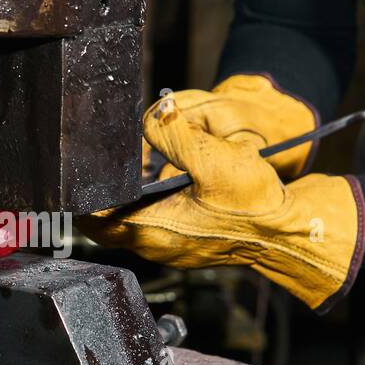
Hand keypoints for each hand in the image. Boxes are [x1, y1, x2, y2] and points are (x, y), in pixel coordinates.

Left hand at [81, 93, 364, 310]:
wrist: (290, 231)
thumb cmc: (256, 205)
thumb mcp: (217, 161)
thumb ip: (177, 137)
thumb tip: (149, 119)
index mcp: (150, 230)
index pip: (90, 219)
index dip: (79, 194)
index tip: (75, 169)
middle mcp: (153, 244)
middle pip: (104, 217)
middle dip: (104, 188)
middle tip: (108, 158)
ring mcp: (168, 245)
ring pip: (127, 216)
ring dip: (127, 190)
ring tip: (139, 159)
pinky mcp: (183, 240)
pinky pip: (150, 218)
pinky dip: (148, 196)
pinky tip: (166, 172)